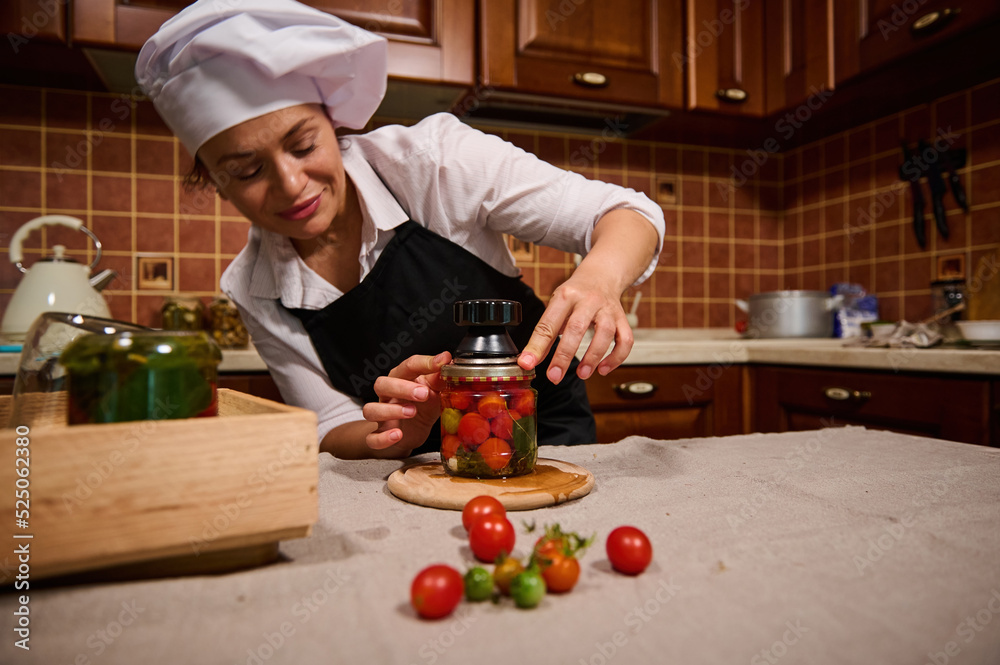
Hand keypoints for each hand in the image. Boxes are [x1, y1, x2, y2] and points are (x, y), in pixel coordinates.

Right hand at [362, 352, 450, 452]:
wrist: (413, 432)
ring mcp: (381, 416)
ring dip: (390, 410)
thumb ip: (438, 379)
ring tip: (412, 412)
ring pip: (371, 409)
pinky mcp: (380, 435)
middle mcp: (387, 395)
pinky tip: (397, 435)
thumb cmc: (422, 406)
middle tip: (424, 393)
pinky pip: (372, 438)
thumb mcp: (434, 391)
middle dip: (402, 387)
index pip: (408, 366)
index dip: (425, 363)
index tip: (443, 361)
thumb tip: (448, 362)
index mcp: (401, 379)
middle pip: (382, 384)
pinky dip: (383, 437)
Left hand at [517, 273, 632, 383]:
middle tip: (554, 376)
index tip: (527, 363)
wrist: (602, 275)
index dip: (537, 346)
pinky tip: (603, 369)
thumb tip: (531, 360)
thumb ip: (545, 332)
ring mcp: (607, 309)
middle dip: (564, 355)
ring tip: (582, 374)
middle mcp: (588, 300)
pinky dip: (616, 358)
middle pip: (576, 327)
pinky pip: (625, 340)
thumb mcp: (556, 305)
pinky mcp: (622, 318)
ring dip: (593, 357)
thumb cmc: (575, 294)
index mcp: (565, 295)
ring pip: (605, 333)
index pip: (549, 323)